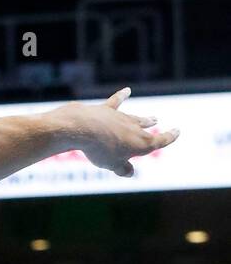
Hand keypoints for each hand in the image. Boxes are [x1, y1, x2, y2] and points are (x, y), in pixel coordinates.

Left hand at [57, 88, 178, 176]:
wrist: (84, 128)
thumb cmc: (101, 149)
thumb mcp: (112, 165)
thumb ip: (122, 169)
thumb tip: (130, 173)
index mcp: (140, 143)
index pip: (159, 141)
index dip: (169, 137)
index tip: (177, 131)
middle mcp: (134, 128)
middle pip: (144, 129)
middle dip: (151, 127)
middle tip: (155, 122)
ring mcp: (120, 117)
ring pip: (134, 118)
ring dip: (143, 119)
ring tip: (152, 119)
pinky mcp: (106, 110)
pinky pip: (116, 102)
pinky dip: (122, 96)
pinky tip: (127, 90)